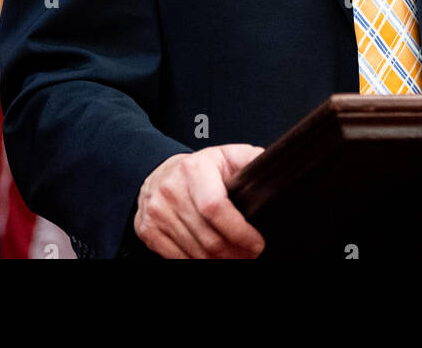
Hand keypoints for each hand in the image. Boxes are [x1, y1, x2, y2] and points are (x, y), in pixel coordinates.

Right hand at [133, 144, 265, 258]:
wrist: (161, 174)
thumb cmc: (201, 169)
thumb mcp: (227, 156)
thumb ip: (250, 161)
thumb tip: (274, 167)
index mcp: (195, 169)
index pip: (215, 207)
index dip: (239, 231)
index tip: (257, 244)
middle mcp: (171, 189)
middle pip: (208, 237)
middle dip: (235, 253)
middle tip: (250, 256)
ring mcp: (157, 212)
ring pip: (195, 252)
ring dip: (219, 262)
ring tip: (236, 259)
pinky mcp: (148, 230)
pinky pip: (177, 259)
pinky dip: (198, 264)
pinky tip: (213, 260)